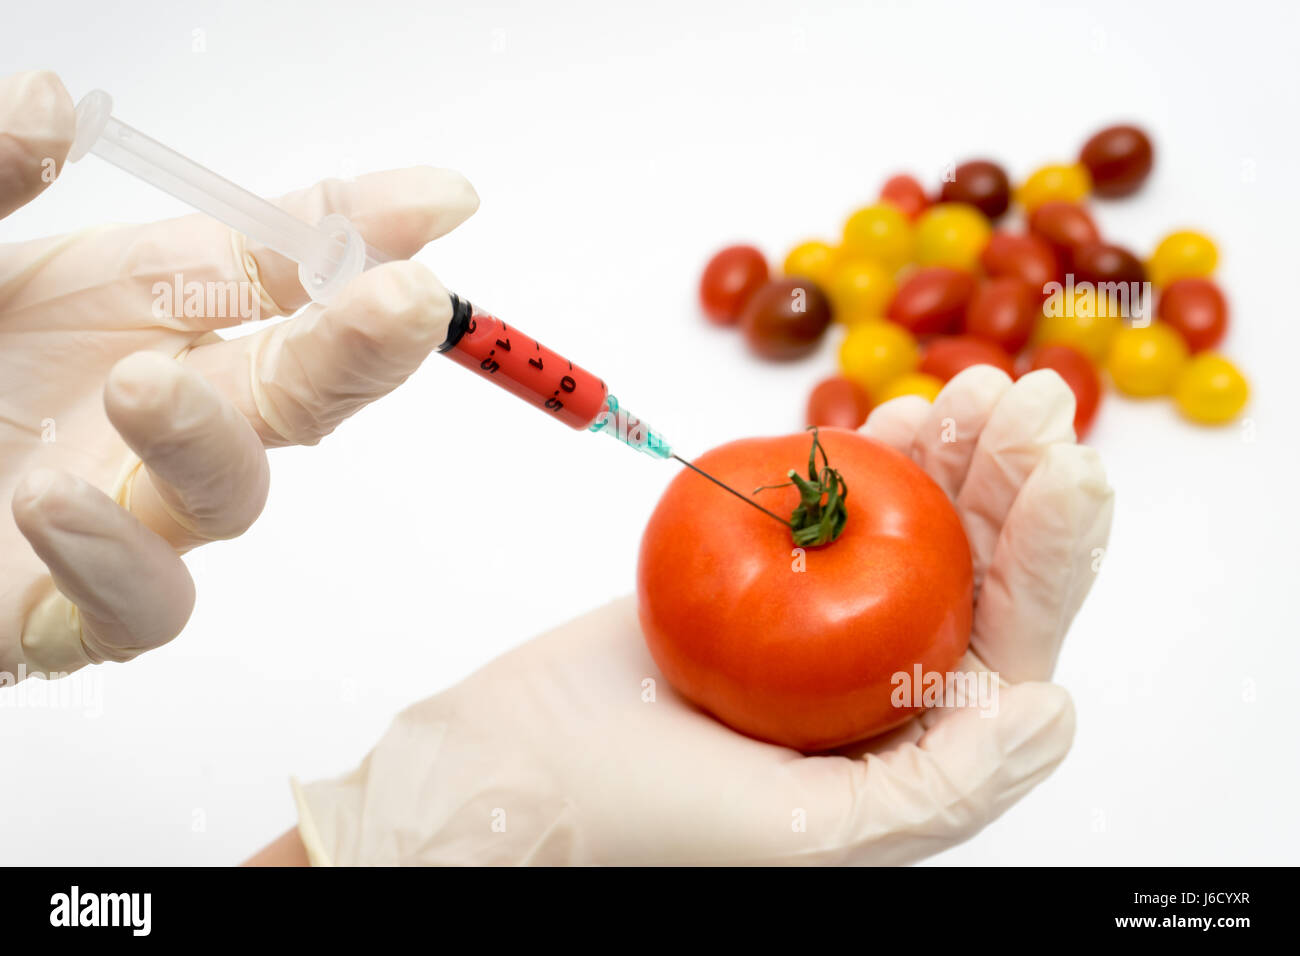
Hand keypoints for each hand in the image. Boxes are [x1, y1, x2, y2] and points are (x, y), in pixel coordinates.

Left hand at [0, 71, 476, 676]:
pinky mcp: (72, 612)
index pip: (286, 264)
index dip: (365, 231)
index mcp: (141, 306)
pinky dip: (115, 562)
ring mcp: (125, 513)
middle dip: (366, 345)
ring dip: (209, 445)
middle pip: (303, 385)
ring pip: (234, 498)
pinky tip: (54, 504)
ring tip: (141, 388)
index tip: (439, 204)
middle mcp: (157, 407)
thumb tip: (57, 102)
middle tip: (401, 304)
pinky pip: (142, 610)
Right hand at [294, 367, 1112, 864]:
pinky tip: (895, 416)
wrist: (520, 766)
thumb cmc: (650, 821)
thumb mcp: (814, 837)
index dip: (1052, 555)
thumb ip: (940, 788)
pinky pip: (833, 508)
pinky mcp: (766, 578)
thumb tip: (1049, 708)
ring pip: (915, 530)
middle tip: (1025, 399)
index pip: (1014, 646)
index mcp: (919, 753)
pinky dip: (865, 459)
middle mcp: (886, 689)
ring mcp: (825, 627)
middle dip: (1015, 482)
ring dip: (954, 456)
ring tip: (971, 391)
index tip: (1065, 469)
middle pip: (979, 574)